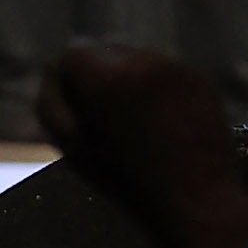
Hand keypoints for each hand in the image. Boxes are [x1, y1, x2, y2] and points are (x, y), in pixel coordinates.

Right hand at [38, 41, 247, 247]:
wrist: (197, 197)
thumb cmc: (129, 182)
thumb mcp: (76, 150)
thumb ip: (55, 107)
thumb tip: (49, 76)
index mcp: (108, 78)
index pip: (72, 53)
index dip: (67, 79)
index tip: (73, 104)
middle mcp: (143, 59)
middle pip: (105, 49)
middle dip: (97, 75)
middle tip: (100, 111)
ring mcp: (175, 65)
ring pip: (136, 57)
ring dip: (126, 77)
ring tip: (131, 116)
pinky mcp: (198, 75)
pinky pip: (164, 70)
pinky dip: (154, 86)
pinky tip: (159, 117)